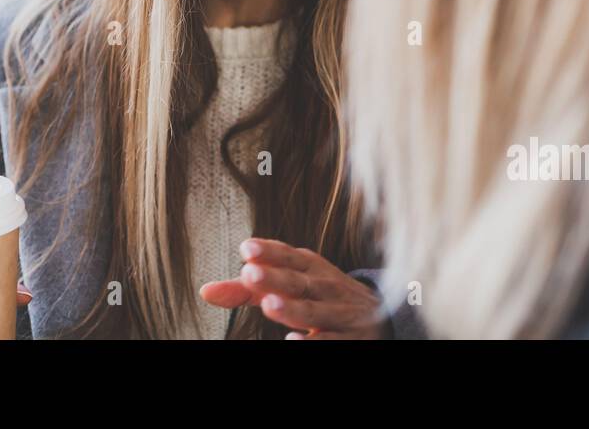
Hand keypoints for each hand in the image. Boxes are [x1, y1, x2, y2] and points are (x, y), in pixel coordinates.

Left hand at [199, 238, 389, 338]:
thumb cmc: (322, 296)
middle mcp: (325, 286)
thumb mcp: (290, 285)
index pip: (288, 256)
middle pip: (298, 282)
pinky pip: (331, 340)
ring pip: (314, 310)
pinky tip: (294, 340)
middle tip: (250, 274)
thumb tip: (206, 291)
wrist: (382, 315)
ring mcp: (339, 312)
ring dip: (292, 308)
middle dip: (275, 277)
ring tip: (269, 304)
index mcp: (310, 267)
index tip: (246, 248)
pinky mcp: (350, 339)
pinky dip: (315, 340)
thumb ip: (247, 290)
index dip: (268, 252)